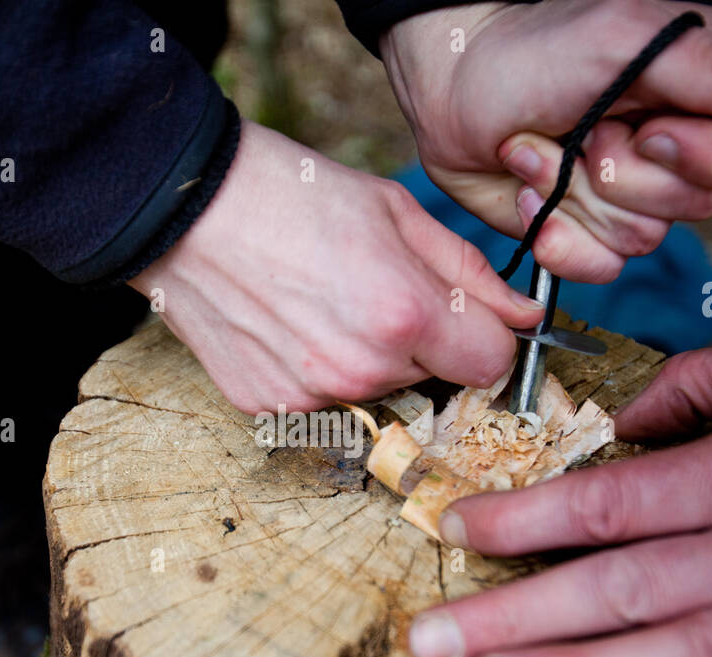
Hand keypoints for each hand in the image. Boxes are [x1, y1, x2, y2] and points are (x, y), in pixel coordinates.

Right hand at [129, 120, 543, 414]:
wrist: (185, 210)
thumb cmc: (291, 195)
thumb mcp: (395, 211)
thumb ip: (471, 272)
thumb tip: (526, 315)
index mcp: (406, 315)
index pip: (491, 365)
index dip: (482, 336)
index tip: (463, 315)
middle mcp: (363, 371)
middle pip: (433, 378)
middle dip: (422, 342)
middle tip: (374, 287)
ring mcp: (312, 396)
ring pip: (379, 391)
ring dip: (370, 357)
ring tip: (324, 301)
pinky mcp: (270, 407)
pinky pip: (322, 399)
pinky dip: (316, 368)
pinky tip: (288, 322)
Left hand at [380, 0, 711, 281]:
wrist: (450, 88)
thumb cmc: (533, 49)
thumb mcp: (628, 41)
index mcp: (708, 90)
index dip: (709, 153)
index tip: (650, 129)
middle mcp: (680, 146)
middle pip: (700, 201)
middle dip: (625, 173)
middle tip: (582, 129)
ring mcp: (633, 195)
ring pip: (645, 239)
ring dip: (577, 196)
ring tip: (543, 148)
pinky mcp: (586, 232)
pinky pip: (599, 268)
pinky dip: (555, 236)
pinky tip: (530, 191)